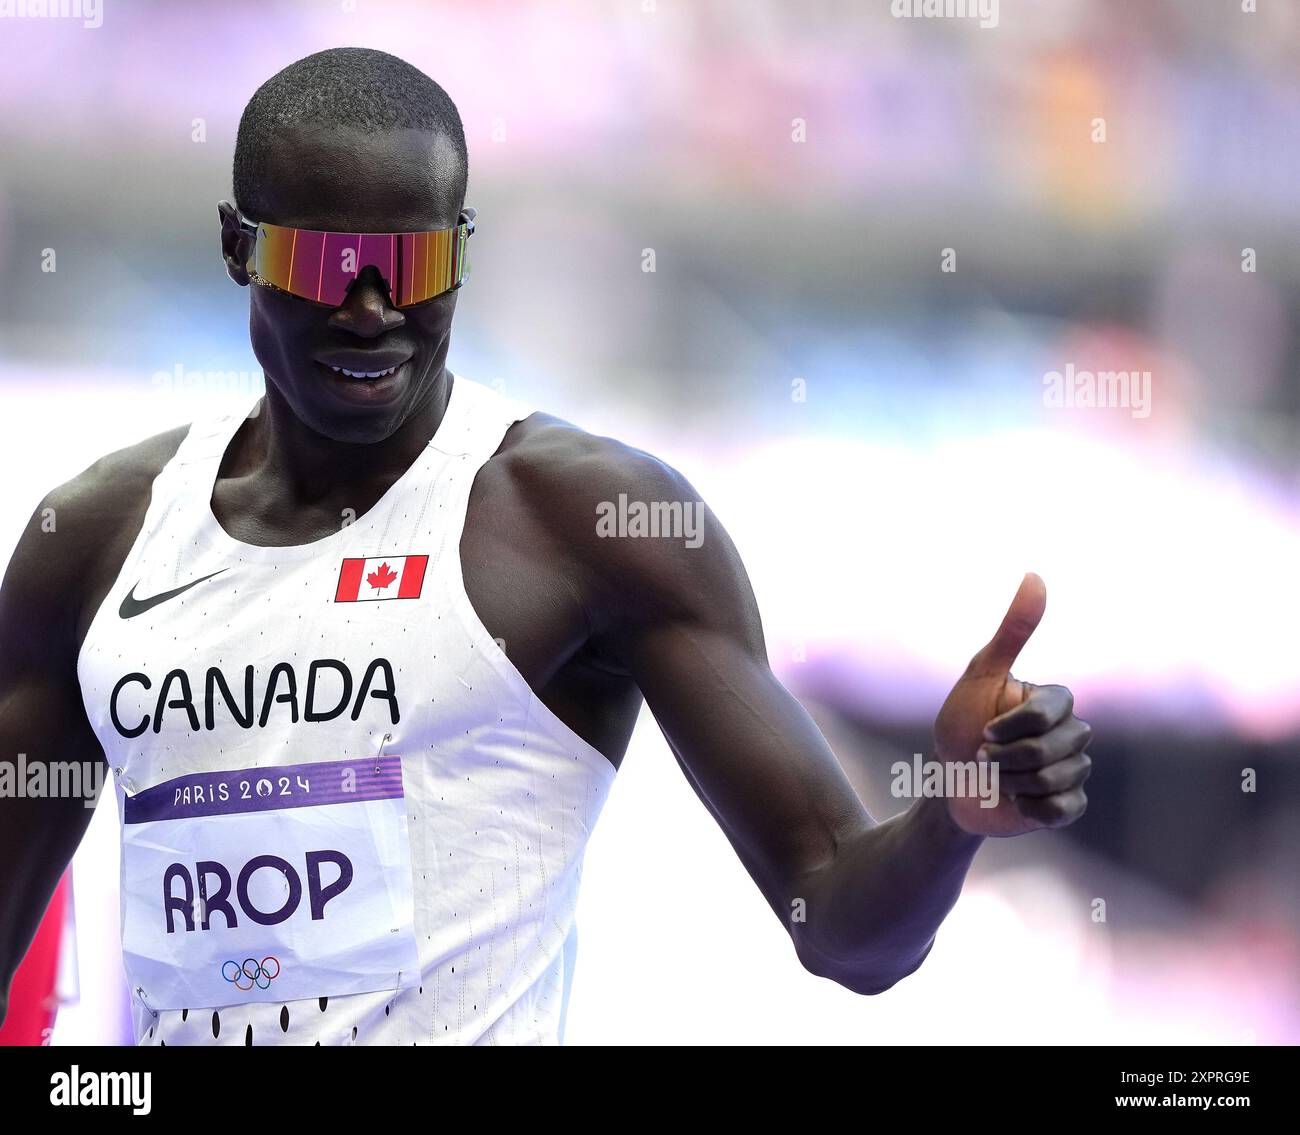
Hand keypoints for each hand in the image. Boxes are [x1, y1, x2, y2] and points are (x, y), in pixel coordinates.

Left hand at [933, 573, 1091, 836]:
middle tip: (984, 757)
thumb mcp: (980, 674)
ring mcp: (1074, 768)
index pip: (1050, 712)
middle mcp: (1072, 731)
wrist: (948, 784)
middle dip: (1006, 757)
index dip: (1011, 726)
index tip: (983, 729)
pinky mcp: (1070, 804)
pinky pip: (1063, 808)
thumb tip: (1035, 575)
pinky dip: (1030, 808)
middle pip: (1052, 748)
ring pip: (1056, 778)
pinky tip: (1016, 800)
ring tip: (999, 778)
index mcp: (1054, 700)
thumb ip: (1013, 630)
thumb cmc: (960, 725)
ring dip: (1013, 782)